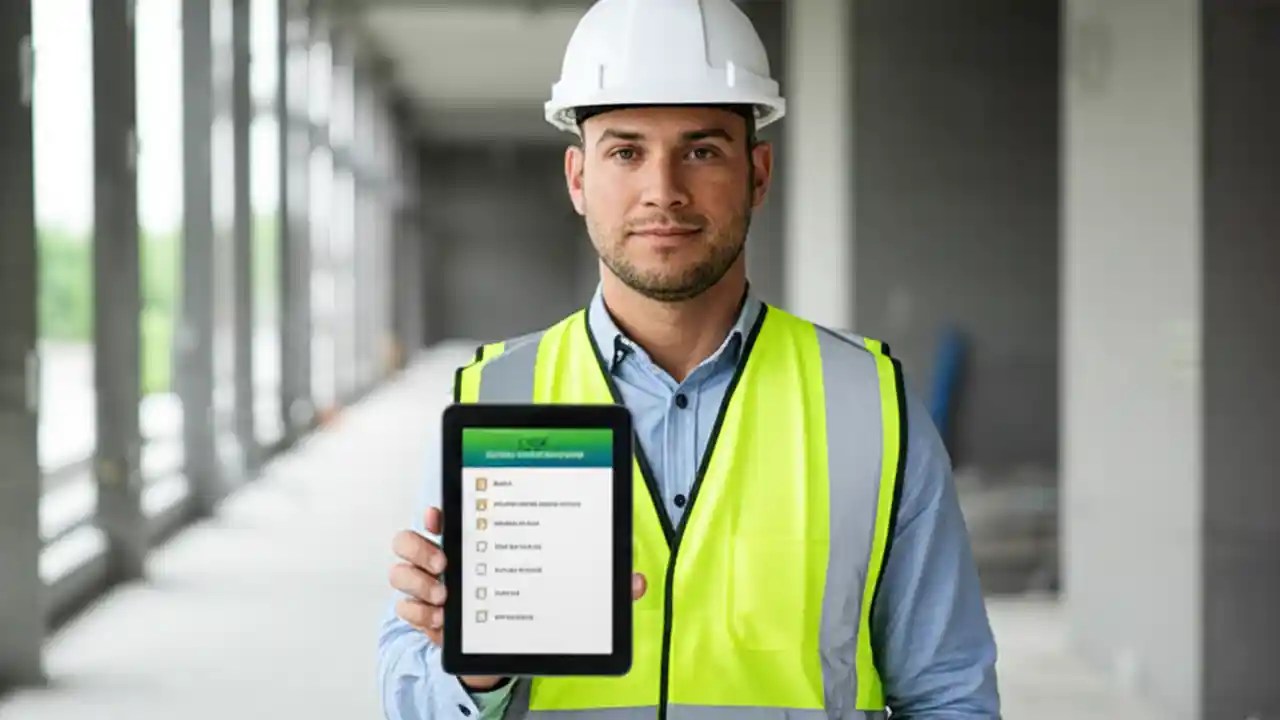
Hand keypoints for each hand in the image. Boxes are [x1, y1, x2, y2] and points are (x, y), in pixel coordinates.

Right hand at [391, 506, 648, 691]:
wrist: (511, 648)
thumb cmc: (536, 607)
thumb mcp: (566, 592)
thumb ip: (600, 584)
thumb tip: (637, 583)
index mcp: (482, 542)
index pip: (449, 513)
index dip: (439, 510)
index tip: (442, 514)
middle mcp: (450, 562)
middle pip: (409, 539)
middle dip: (420, 547)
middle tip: (446, 563)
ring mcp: (434, 589)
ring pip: (400, 572)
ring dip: (417, 582)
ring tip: (445, 598)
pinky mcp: (428, 620)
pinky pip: (405, 610)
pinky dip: (416, 614)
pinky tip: (440, 622)